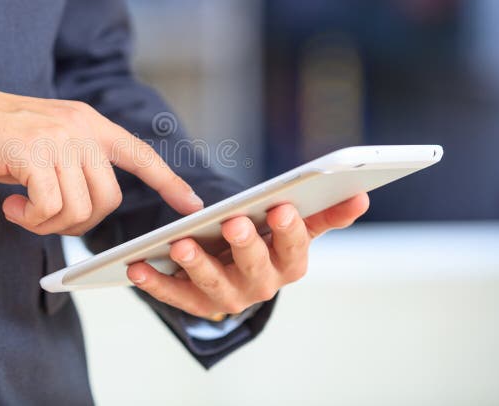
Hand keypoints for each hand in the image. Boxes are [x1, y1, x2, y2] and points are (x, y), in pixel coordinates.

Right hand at [0, 81, 202, 235]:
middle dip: (80, 223)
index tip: (192, 204)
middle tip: (44, 217)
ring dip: (49, 223)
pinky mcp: (33, 153)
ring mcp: (58, 138)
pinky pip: (50, 208)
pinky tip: (10, 206)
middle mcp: (79, 127)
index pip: (139, 153)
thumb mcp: (44, 144)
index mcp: (87, 122)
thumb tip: (90, 206)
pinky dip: (31, 219)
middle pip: (108, 198)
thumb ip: (73, 163)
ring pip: (80, 208)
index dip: (168, 181)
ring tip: (21, 208)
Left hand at [127, 193, 369, 318]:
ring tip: (180, 245)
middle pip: (255, 269)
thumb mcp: (293, 224)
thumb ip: (324, 212)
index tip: (281, 208)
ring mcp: (225, 297)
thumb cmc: (266, 237)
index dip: (289, 231)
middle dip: (245, 246)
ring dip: (196, 265)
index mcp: (287, 264)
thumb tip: (361, 195)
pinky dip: (155, 283)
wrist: (233, 265)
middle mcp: (260, 286)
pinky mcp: (193, 302)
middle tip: (234, 223)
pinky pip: (173, 295)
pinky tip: (138, 265)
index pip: (295, 250)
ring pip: (212, 285)